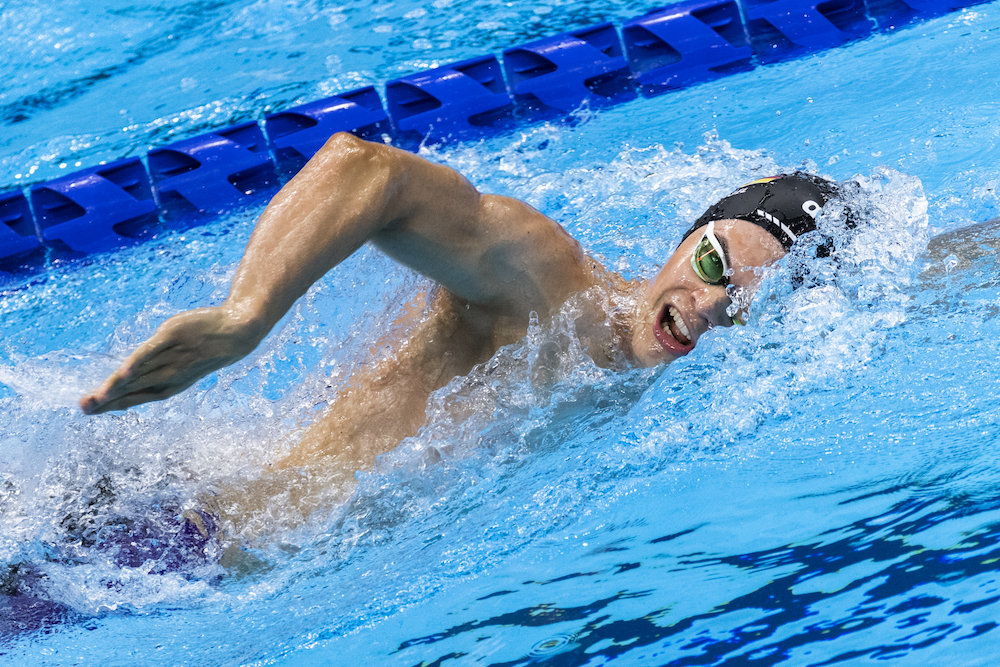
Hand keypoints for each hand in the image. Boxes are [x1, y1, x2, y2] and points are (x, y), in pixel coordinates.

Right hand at [80, 306, 262, 413]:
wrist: (237, 331)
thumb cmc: (205, 348)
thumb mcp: (180, 361)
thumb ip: (156, 369)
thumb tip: (131, 376)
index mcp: (172, 384)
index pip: (137, 397)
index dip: (114, 405)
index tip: (90, 410)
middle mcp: (170, 374)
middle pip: (134, 389)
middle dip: (108, 400)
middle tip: (83, 408)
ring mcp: (172, 356)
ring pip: (140, 374)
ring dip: (117, 386)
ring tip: (94, 397)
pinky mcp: (173, 336)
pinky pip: (153, 352)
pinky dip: (139, 362)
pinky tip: (123, 371)